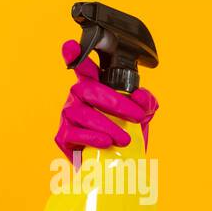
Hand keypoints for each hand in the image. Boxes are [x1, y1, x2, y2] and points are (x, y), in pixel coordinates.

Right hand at [54, 39, 158, 165]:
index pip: (84, 68)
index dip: (74, 56)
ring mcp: (69, 117)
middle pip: (88, 89)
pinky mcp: (64, 137)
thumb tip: (141, 97)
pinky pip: (73, 133)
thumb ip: (147, 103)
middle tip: (137, 117)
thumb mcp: (142, 117)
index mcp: (94, 88)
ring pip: (82, 113)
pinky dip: (91, 137)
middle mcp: (78, 98)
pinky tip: (105, 142)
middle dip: (116, 103)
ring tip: (125, 139)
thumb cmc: (126, 135)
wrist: (119, 164)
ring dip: (107, 125)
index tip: (70, 45)